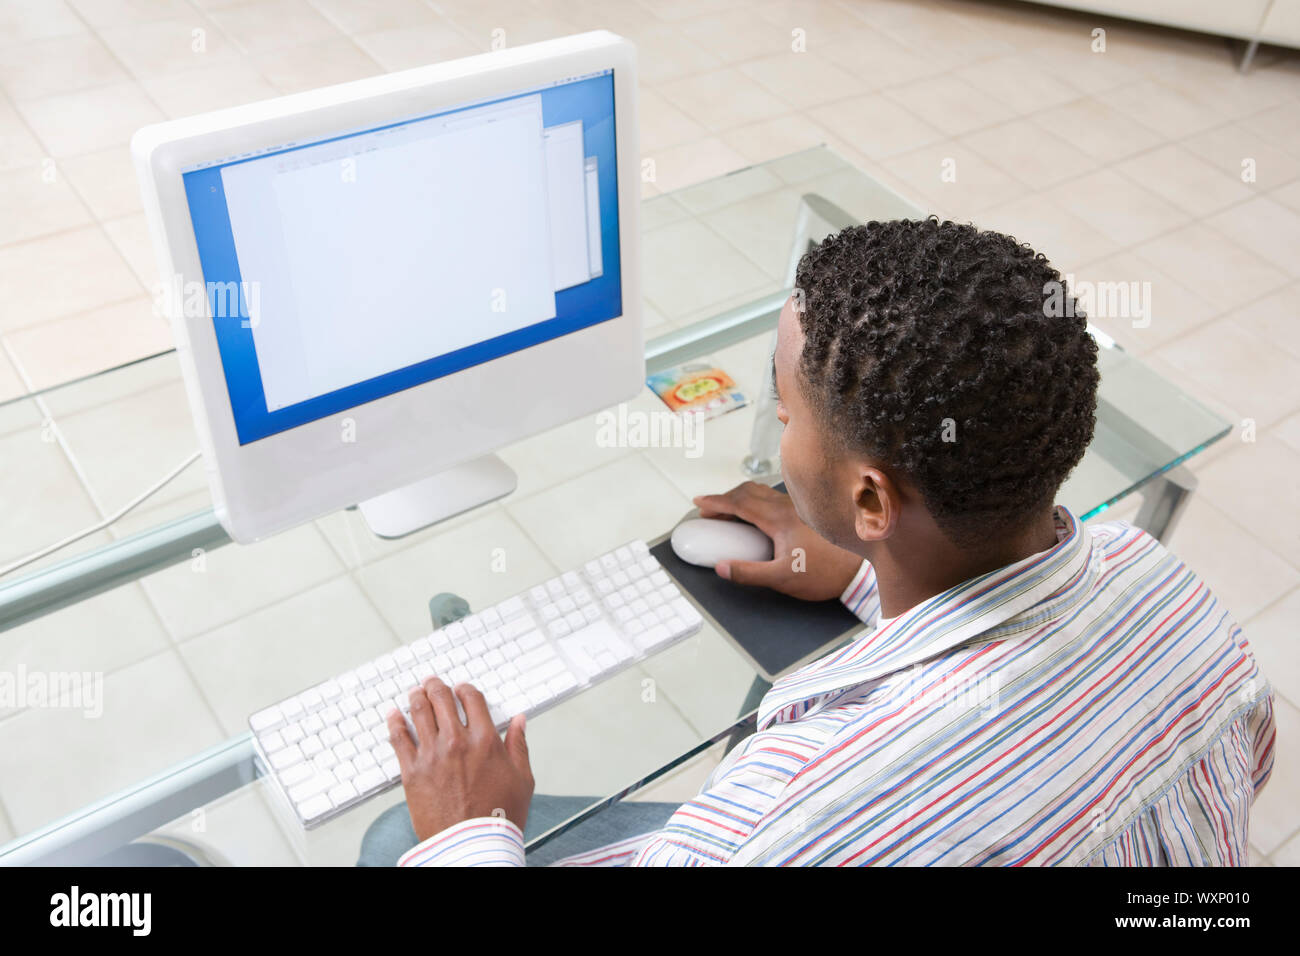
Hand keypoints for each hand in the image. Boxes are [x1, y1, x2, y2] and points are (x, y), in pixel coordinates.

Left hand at [388, 677, 533, 842]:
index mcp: (485, 740)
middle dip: (436, 686)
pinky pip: (398, 738)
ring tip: (415, 692)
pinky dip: (394, 722)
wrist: (471, 845)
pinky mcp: (411, 772)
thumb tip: (520, 721)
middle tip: (432, 683)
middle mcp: (456, 741)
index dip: (465, 689)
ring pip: (418, 712)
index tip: (462, 689)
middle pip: (441, 699)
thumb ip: (519, 745)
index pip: (472, 699)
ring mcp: (431, 755)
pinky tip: (393, 715)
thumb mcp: (522, 779)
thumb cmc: (499, 817)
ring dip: (416, 697)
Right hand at [693, 481, 863, 600]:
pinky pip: (774, 498)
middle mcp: (788, 506)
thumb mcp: (783, 578)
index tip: (699, 503)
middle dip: (725, 498)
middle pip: (748, 491)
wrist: (861, 568)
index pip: (739, 502)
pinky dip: (757, 501)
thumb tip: (722, 567)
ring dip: (741, 497)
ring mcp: (799, 507)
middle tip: (710, 511)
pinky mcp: (807, 513)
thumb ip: (749, 573)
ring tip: (730, 511)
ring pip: (763, 492)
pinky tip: (759, 515)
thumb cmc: (825, 572)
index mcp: (778, 518)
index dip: (716, 502)